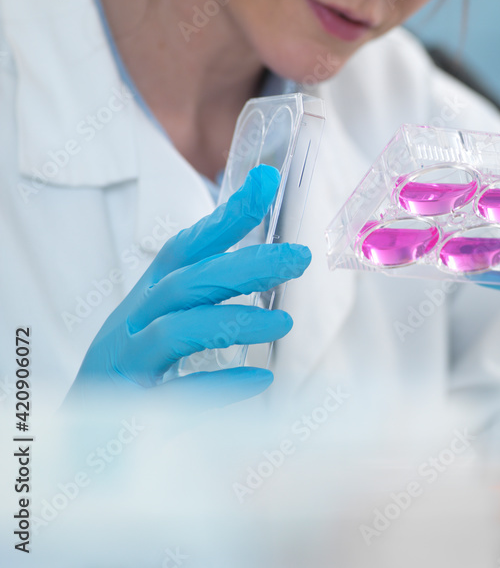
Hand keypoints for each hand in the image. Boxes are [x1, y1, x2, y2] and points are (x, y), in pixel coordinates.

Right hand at [64, 165, 311, 408]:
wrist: (76, 442)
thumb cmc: (135, 374)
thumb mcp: (166, 327)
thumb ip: (208, 297)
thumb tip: (272, 265)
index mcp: (149, 298)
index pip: (189, 247)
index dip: (228, 214)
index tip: (268, 180)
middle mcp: (134, 322)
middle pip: (187, 282)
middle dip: (245, 266)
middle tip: (300, 257)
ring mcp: (126, 364)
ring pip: (175, 330)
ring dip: (233, 321)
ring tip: (283, 324)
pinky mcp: (128, 409)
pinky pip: (174, 395)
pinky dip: (217, 386)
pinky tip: (259, 380)